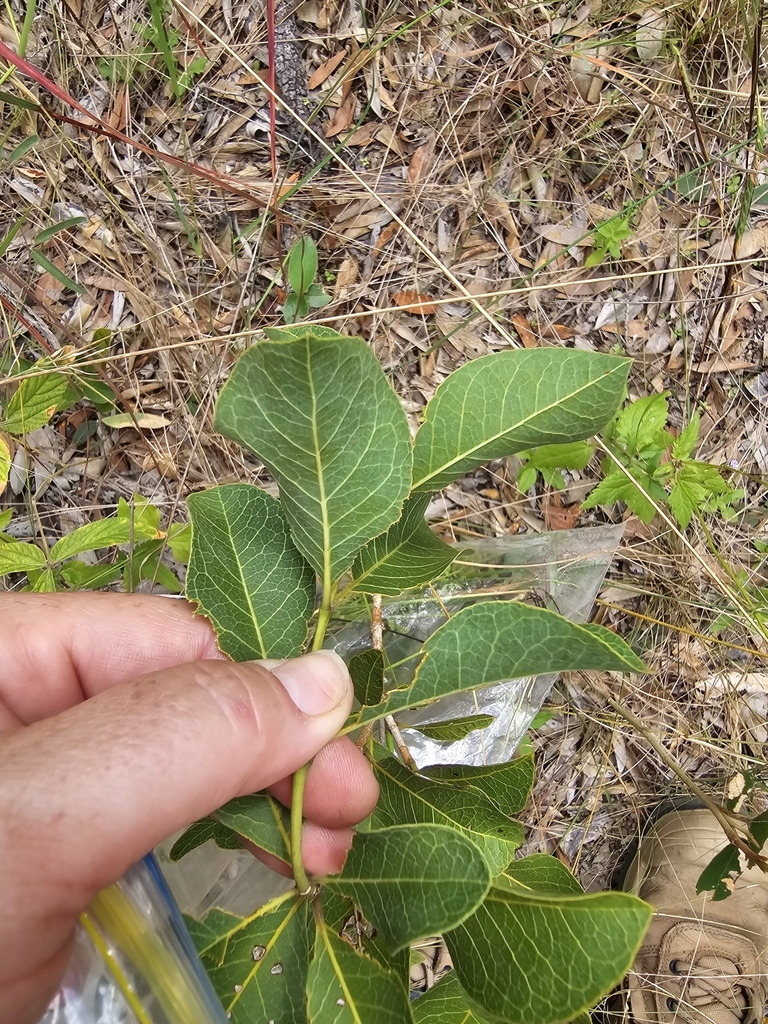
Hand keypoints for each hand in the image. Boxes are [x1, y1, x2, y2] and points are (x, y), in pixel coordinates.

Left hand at [0, 593, 377, 1023]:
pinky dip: (216, 841)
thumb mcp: (27, 822)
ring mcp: (43, 784)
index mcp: (2, 653)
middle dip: (271, 756)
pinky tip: (256, 860)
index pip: (166, 642)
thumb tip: (324, 681)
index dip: (263, 701)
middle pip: (185, 699)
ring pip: (181, 763)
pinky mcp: (55, 853)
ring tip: (315, 852)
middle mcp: (27, 706)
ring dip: (260, 799)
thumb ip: (172, 738)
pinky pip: (157, 823)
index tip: (337, 783)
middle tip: (344, 824)